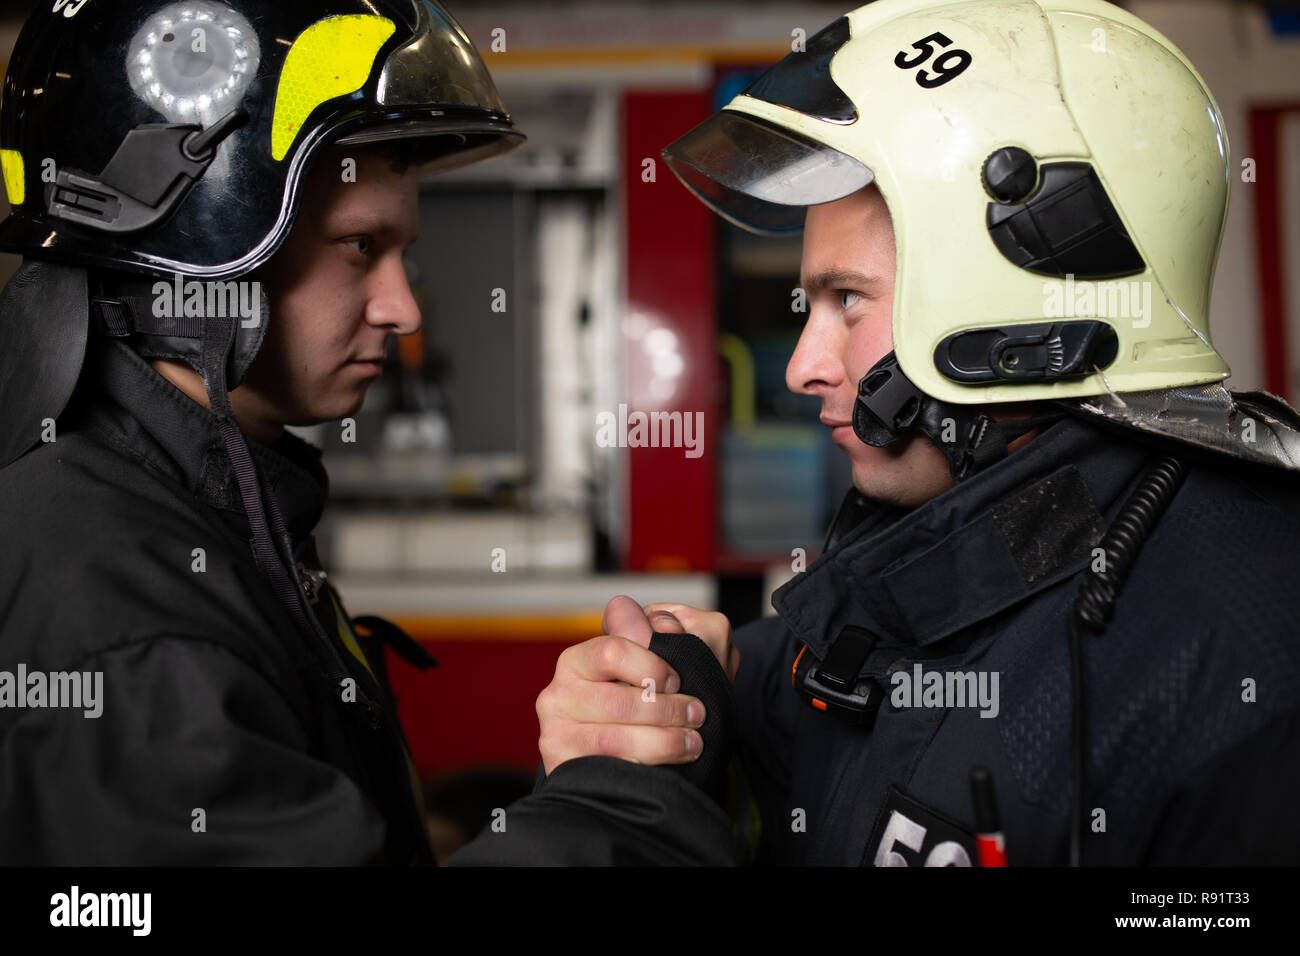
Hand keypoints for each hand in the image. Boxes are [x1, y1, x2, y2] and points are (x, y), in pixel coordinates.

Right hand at [535, 595, 738, 774]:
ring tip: (693, 741)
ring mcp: (556, 732)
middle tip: (697, 715)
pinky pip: (609, 767)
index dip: (651, 667)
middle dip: (668, 710)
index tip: (676, 681)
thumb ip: (672, 634)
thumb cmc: (653, 704)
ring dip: (665, 741)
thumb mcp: (670, 661)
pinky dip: (646, 766)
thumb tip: (662, 623)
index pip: (612, 652)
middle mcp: (559, 693)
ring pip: (615, 738)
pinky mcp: (562, 767)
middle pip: (618, 702)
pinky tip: (670, 764)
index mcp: (580, 659)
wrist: (632, 765)